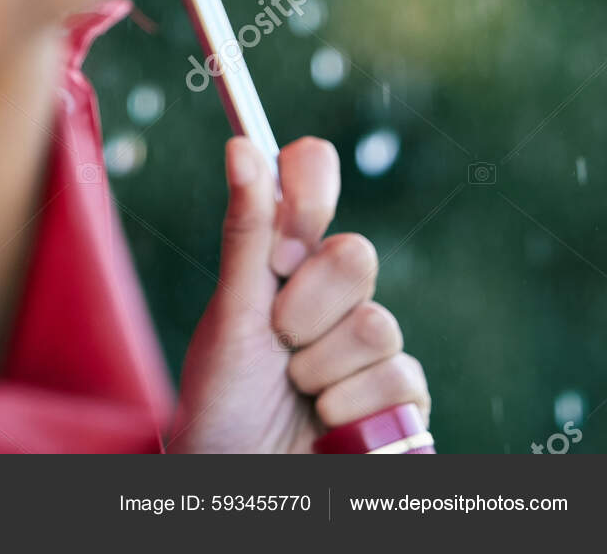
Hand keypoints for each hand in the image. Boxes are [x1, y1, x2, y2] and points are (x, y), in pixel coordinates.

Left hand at [169, 136, 430, 452]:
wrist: (237, 476)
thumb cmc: (220, 398)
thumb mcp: (229, 314)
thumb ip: (247, 233)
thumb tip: (240, 145)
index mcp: (283, 262)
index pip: (312, 186)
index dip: (310, 188)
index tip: (290, 233)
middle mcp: (329, 295)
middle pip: (356, 253)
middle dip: (308, 304)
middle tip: (277, 337)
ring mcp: (367, 346)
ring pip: (377, 323)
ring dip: (322, 365)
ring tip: (294, 389)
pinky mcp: (398, 398)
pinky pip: (399, 377)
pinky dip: (350, 404)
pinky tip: (325, 420)